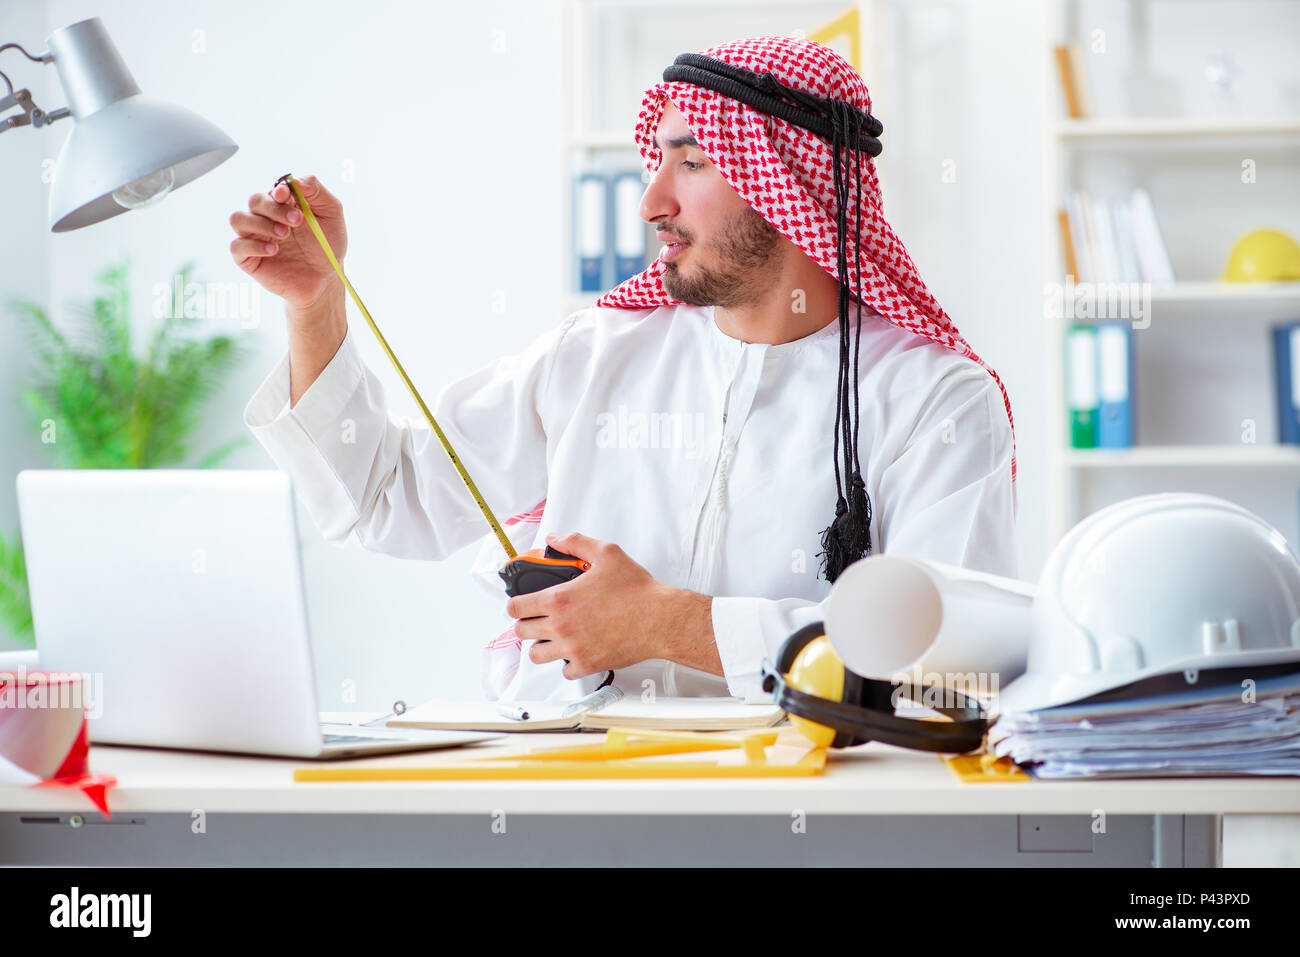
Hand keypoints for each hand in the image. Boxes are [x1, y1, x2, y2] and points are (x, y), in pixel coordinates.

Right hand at [228, 175, 346, 309]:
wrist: (325, 279)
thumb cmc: (327, 245)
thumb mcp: (331, 215)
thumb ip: (317, 192)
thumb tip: (296, 179)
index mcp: (284, 204)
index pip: (273, 190)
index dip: (278, 191)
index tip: (287, 196)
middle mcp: (265, 217)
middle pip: (255, 201)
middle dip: (274, 208)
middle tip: (296, 221)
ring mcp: (255, 237)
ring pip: (238, 218)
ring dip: (260, 223)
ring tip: (284, 234)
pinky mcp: (249, 258)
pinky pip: (236, 246)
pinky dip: (253, 246)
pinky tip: (274, 251)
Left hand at [506, 532, 713, 679]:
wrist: (660, 619)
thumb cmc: (637, 590)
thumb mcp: (606, 553)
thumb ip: (575, 543)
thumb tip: (555, 539)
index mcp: (559, 599)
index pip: (515, 607)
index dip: (516, 604)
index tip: (521, 604)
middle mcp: (561, 626)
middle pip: (521, 632)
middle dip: (526, 623)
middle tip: (538, 618)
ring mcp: (572, 649)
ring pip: (536, 655)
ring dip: (541, 645)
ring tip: (554, 637)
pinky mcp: (587, 665)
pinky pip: (564, 671)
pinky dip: (567, 663)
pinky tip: (576, 650)